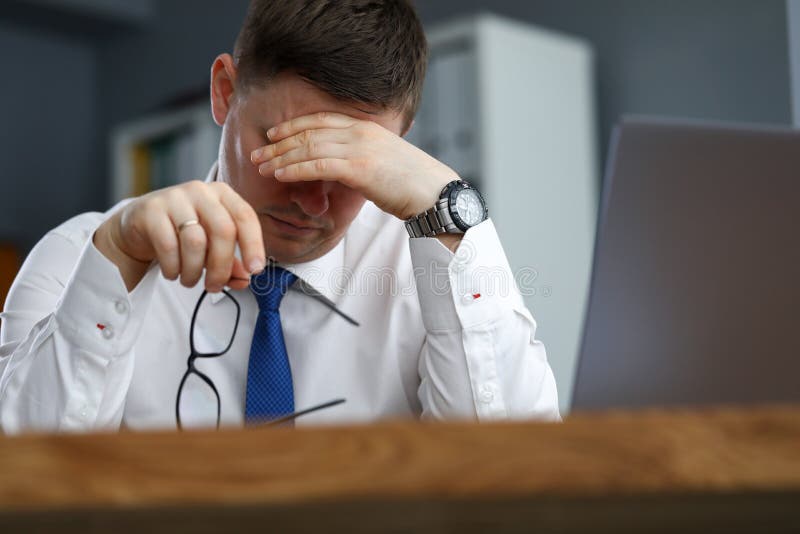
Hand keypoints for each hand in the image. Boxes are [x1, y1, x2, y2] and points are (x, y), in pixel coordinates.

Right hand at [94, 181, 265, 291]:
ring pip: (196, 242)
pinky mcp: (151, 210)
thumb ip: (231, 263)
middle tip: (214, 287)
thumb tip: (245, 280)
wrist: (139, 223)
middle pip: (223, 231)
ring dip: (194, 271)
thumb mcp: (212, 246)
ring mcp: (174, 198)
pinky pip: (168, 246)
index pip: (245, 217)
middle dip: (222, 266)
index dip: (253, 245)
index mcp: (222, 195)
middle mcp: (201, 191)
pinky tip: (173, 273)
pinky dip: (173, 267)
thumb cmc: (183, 233)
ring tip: (190, 280)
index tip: (254, 270)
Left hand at [250, 112, 459, 220]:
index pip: (321, 119)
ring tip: (260, 166)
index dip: (294, 125)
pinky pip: (317, 165)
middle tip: (257, 152)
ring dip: (280, 156)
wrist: (434, 194)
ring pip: (309, 147)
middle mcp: (361, 132)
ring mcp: (360, 148)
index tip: (273, 133)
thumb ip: (359, 159)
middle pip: (310, 131)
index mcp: (366, 127)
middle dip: (279, 142)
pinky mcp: (360, 168)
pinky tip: (279, 174)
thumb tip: (339, 169)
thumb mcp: (382, 163)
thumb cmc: (411, 185)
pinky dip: (295, 169)